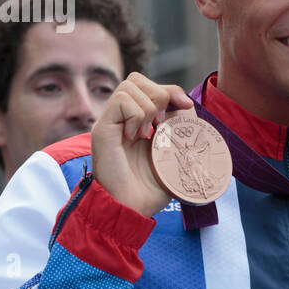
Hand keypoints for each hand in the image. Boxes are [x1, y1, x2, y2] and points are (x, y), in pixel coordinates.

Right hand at [90, 73, 194, 216]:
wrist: (133, 209)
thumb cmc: (152, 188)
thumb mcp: (174, 151)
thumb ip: (180, 126)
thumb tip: (185, 103)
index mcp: (136, 122)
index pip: (149, 85)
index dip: (170, 90)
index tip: (186, 107)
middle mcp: (120, 119)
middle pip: (136, 79)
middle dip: (159, 94)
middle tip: (162, 124)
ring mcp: (110, 123)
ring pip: (129, 86)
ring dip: (148, 107)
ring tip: (148, 133)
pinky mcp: (102, 129)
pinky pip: (122, 101)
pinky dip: (136, 115)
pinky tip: (136, 136)